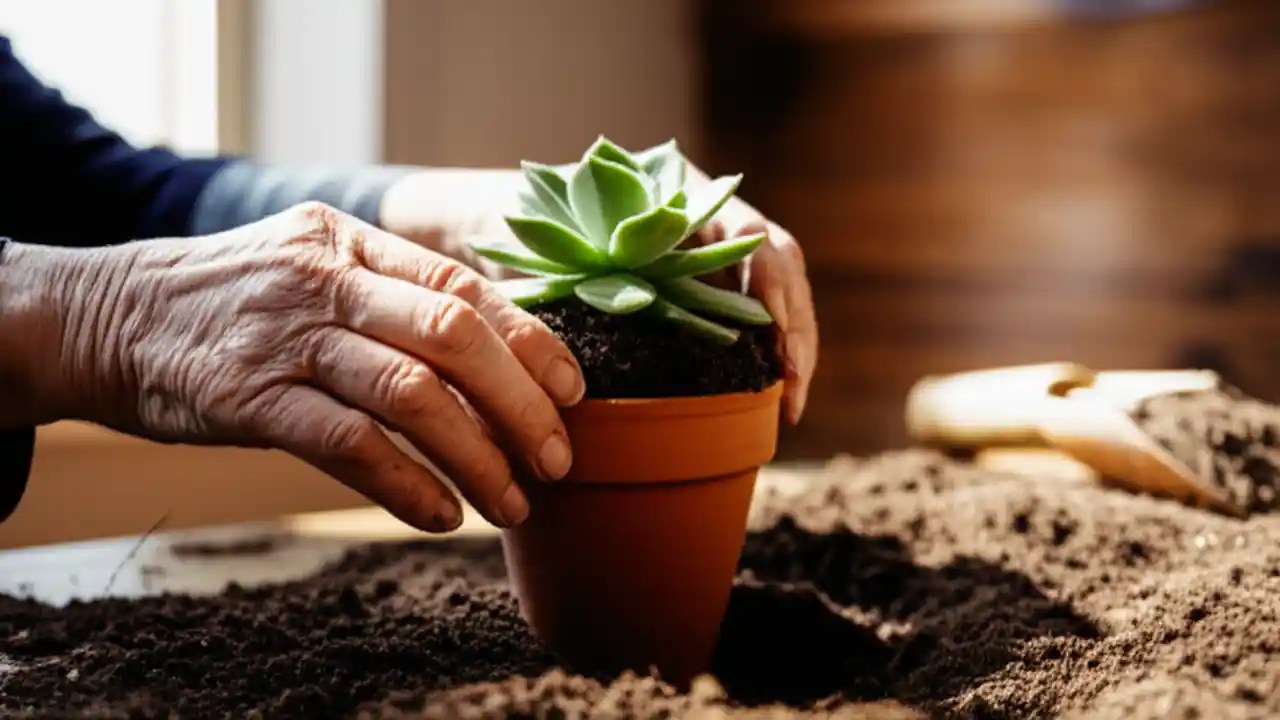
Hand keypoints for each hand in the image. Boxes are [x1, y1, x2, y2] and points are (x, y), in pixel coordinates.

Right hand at [56, 203, 584, 532]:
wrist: (107, 317)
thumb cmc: (234, 302)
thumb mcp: (313, 266)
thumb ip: (392, 295)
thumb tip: (496, 352)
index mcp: (352, 241)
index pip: (465, 286)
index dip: (532, 343)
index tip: (573, 393)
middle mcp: (326, 278)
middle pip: (454, 335)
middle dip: (522, 404)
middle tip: (556, 461)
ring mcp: (286, 336)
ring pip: (411, 395)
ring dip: (477, 457)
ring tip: (512, 504)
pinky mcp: (248, 397)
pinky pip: (349, 446)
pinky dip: (407, 485)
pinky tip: (440, 514)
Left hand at [382, 166, 817, 422]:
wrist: (489, 225)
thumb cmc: (513, 232)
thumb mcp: (546, 257)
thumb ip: (590, 284)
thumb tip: (637, 334)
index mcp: (674, 190)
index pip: (748, 233)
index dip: (771, 287)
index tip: (774, 338)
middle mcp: (702, 211)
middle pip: (777, 262)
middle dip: (795, 328)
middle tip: (791, 391)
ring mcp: (704, 245)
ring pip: (772, 290)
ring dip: (789, 345)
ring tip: (787, 403)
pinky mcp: (697, 282)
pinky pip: (745, 312)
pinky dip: (762, 351)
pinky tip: (767, 391)